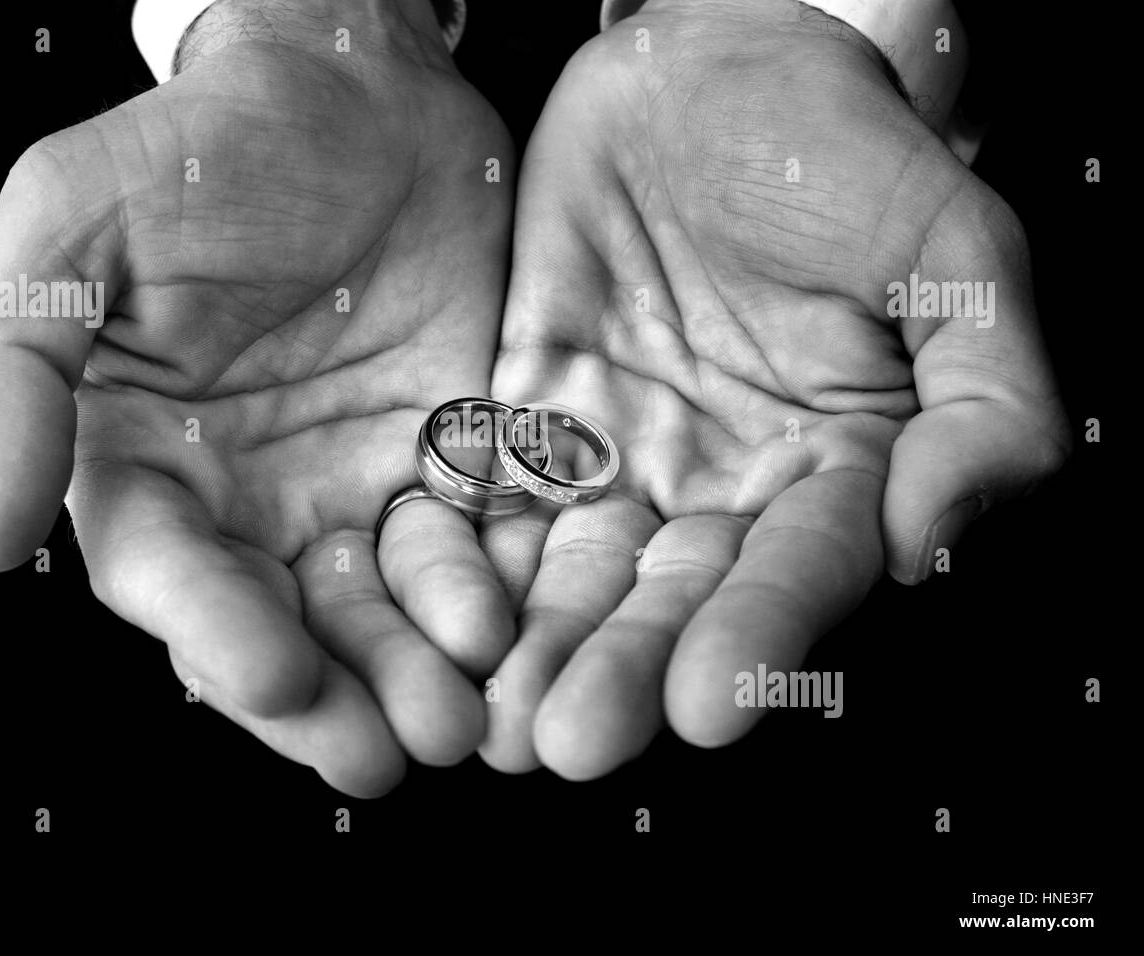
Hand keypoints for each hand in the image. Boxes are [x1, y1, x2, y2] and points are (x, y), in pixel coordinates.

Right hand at [0, 0, 514, 795]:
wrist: (353, 92)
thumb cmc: (198, 146)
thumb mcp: (69, 231)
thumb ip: (15, 376)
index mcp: (142, 462)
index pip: (168, 575)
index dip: (214, 633)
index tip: (272, 674)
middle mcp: (246, 497)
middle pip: (279, 623)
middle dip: (325, 696)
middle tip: (376, 756)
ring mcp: (349, 486)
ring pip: (378, 610)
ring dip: (411, 671)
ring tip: (455, 721)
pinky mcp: (442, 461)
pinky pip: (464, 547)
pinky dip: (481, 593)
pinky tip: (502, 628)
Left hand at [481, 0, 1069, 778]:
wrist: (713, 69)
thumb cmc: (844, 152)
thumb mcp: (952, 254)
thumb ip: (982, 401)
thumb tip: (930, 536)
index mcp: (832, 468)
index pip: (797, 572)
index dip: (757, 637)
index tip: (711, 704)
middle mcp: (721, 484)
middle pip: (671, 598)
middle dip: (623, 671)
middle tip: (572, 741)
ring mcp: (620, 454)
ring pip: (573, 571)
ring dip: (532, 646)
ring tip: (490, 718)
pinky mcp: (531, 412)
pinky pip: (493, 495)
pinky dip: (464, 556)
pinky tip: (434, 619)